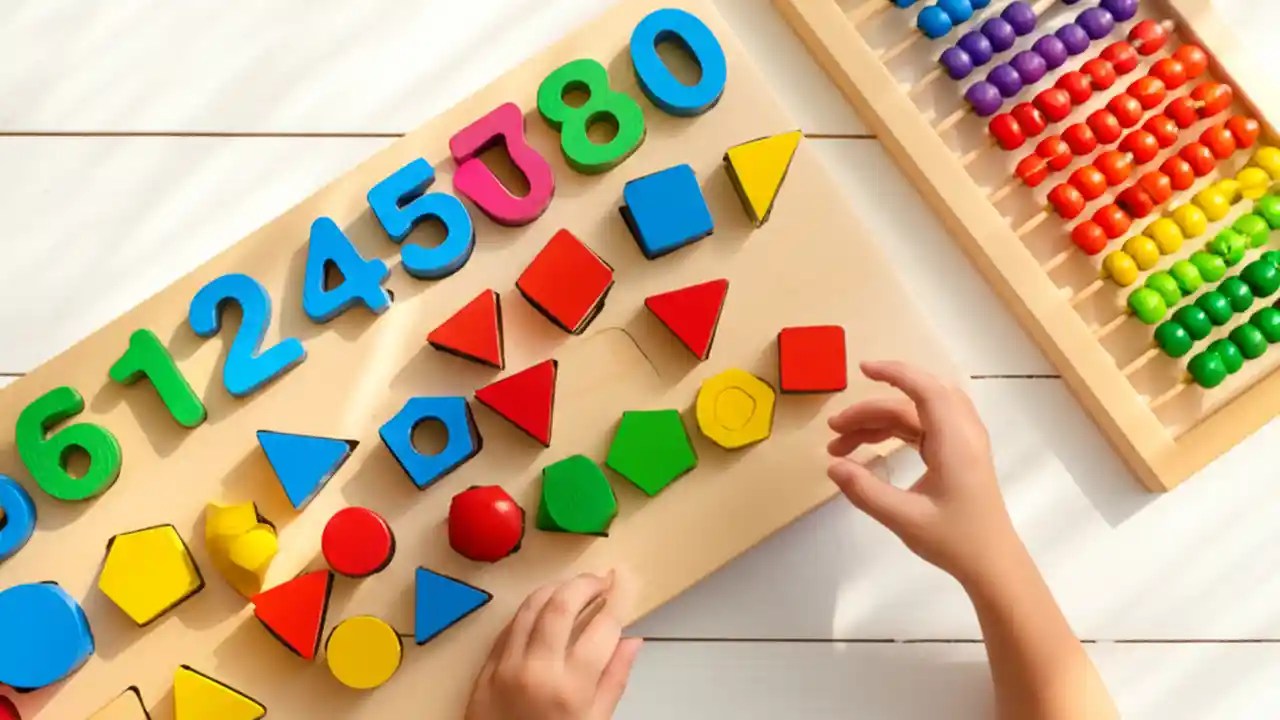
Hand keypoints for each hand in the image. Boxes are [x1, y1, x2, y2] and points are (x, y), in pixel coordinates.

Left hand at [465, 572, 642, 719]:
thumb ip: (614, 679)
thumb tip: (633, 640)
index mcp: (572, 688)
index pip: (602, 627)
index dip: (617, 599)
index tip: (625, 583)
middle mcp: (538, 670)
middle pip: (562, 606)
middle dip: (585, 584)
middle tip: (601, 580)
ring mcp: (506, 667)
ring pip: (531, 608)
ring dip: (555, 589)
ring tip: (574, 587)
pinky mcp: (486, 668)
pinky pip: (510, 626)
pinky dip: (531, 610)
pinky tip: (545, 607)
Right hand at [826, 361, 1019, 586]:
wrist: (993, 564)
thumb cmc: (955, 540)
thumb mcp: (904, 518)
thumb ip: (865, 491)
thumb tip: (832, 467)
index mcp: (955, 441)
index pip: (925, 390)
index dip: (895, 373)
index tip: (862, 369)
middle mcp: (962, 434)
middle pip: (912, 403)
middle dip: (871, 410)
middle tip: (834, 430)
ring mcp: (962, 444)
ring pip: (915, 417)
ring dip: (878, 425)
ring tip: (841, 446)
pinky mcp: (957, 456)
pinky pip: (922, 430)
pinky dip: (893, 435)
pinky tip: (869, 450)